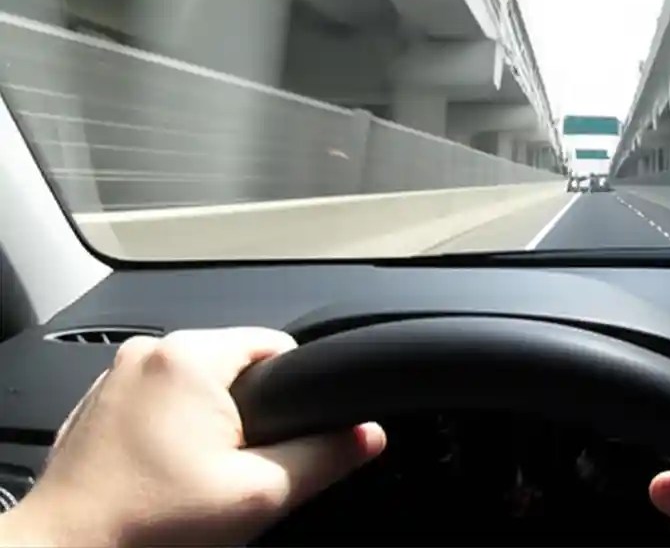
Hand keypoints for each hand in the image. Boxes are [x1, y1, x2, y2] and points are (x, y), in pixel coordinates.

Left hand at [0, 328, 385, 546]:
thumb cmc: (147, 526)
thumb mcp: (258, 495)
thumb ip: (325, 457)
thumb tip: (369, 435)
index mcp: (190, 357)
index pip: (278, 346)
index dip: (294, 395)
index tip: (280, 440)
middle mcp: (149, 353)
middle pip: (237, 367)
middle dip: (248, 416)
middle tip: (233, 472)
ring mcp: (116, 377)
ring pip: (198, 388)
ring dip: (210, 426)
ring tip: (194, 479)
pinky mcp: (98, 405)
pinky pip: (160, 404)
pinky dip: (173, 434)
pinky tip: (165, 478)